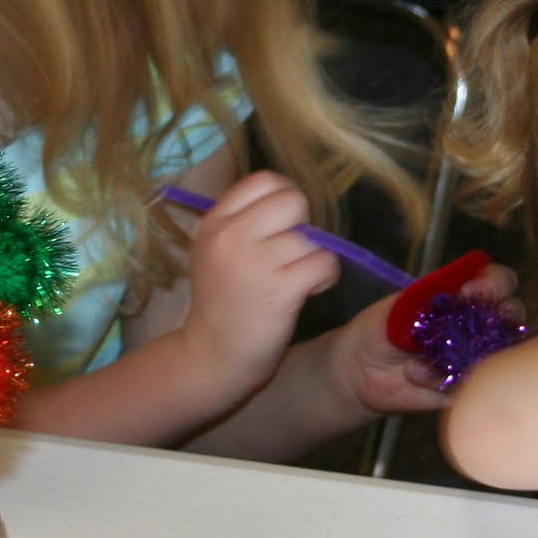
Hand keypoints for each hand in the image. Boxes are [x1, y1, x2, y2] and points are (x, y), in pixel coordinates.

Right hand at [178, 171, 337, 395]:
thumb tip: (289, 202)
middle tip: (290, 253)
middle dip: (301, 225)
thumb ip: (242, 223)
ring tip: (297, 279)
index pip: (263, 181)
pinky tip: (308, 291)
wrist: (211, 355)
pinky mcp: (281, 290)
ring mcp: (256, 264)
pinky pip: (325, 263)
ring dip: (313, 259)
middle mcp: (231, 237)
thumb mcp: (213, 253)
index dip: (282, 199)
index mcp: (214, 223)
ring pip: (311, 238)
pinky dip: (324, 277)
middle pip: (292, 200)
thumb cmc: (220, 303)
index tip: (280, 225)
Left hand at [332, 261, 522, 416]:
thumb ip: (427, 299)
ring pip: (497, 355)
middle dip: (504, 314)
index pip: (499, 282)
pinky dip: (438, 379)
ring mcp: (476, 358)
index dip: (495, 283)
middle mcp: (481, 326)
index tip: (472, 289)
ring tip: (421, 355)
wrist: (361, 368)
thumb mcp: (398, 307)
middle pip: (514, 317)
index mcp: (467, 297)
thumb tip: (453, 295)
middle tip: (481, 315)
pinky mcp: (463, 387)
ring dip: (464, 353)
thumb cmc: (381, 328)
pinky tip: (412, 372)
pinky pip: (467, 385)